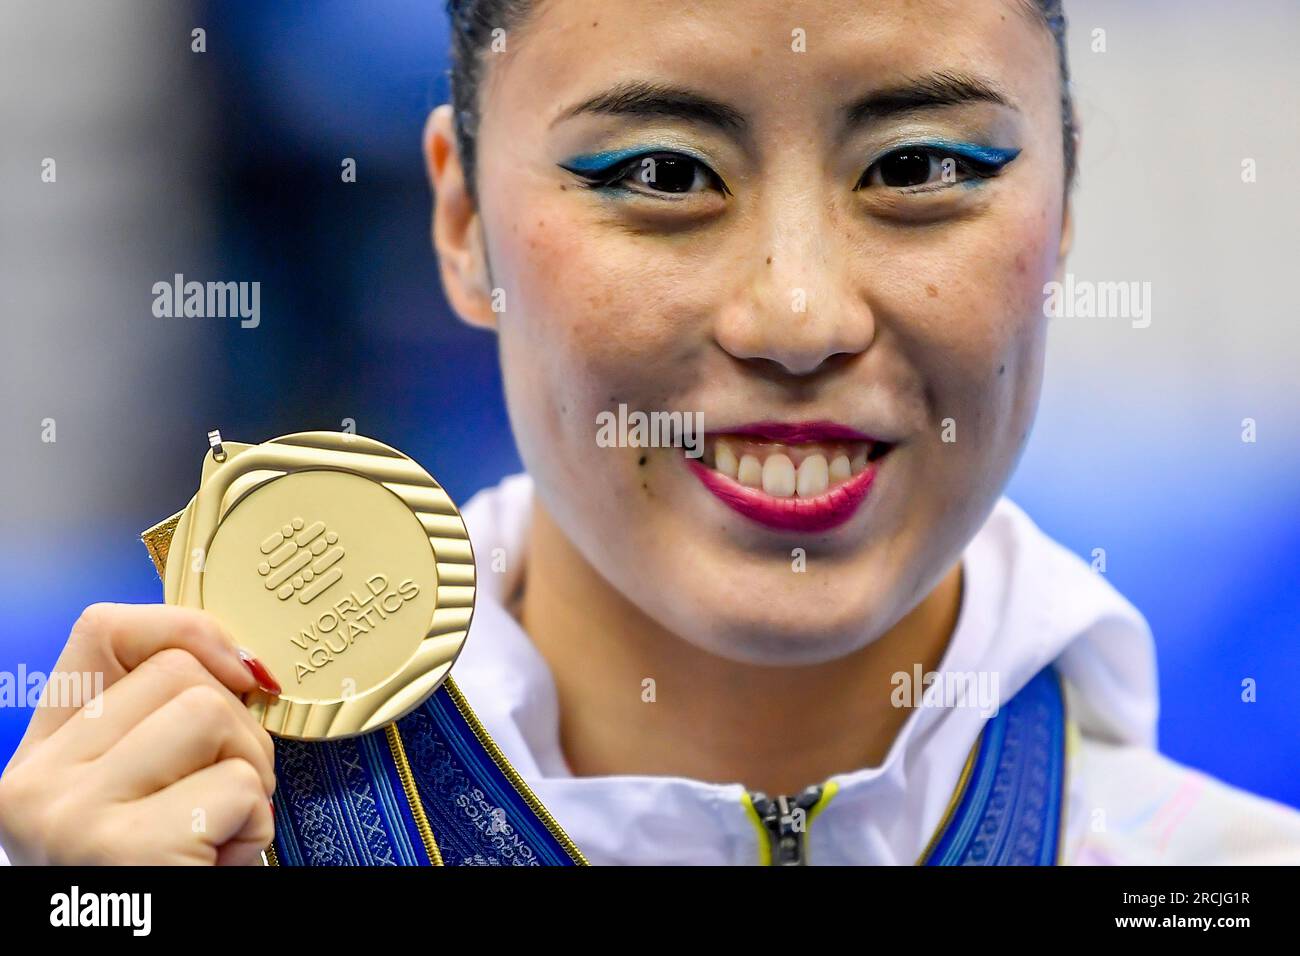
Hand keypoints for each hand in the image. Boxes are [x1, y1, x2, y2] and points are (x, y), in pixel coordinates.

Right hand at [0, 603, 279, 864]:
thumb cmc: (158, 885)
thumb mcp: (140, 798)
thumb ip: (161, 727)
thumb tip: (245, 663)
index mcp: (38, 762)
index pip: (102, 631)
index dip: (185, 628)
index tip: (239, 669)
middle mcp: (35, 786)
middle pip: (182, 674)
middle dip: (238, 730)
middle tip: (225, 800)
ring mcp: (72, 818)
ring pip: (212, 716)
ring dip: (250, 779)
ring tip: (220, 837)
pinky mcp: (127, 853)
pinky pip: (239, 789)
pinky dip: (255, 829)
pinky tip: (218, 868)